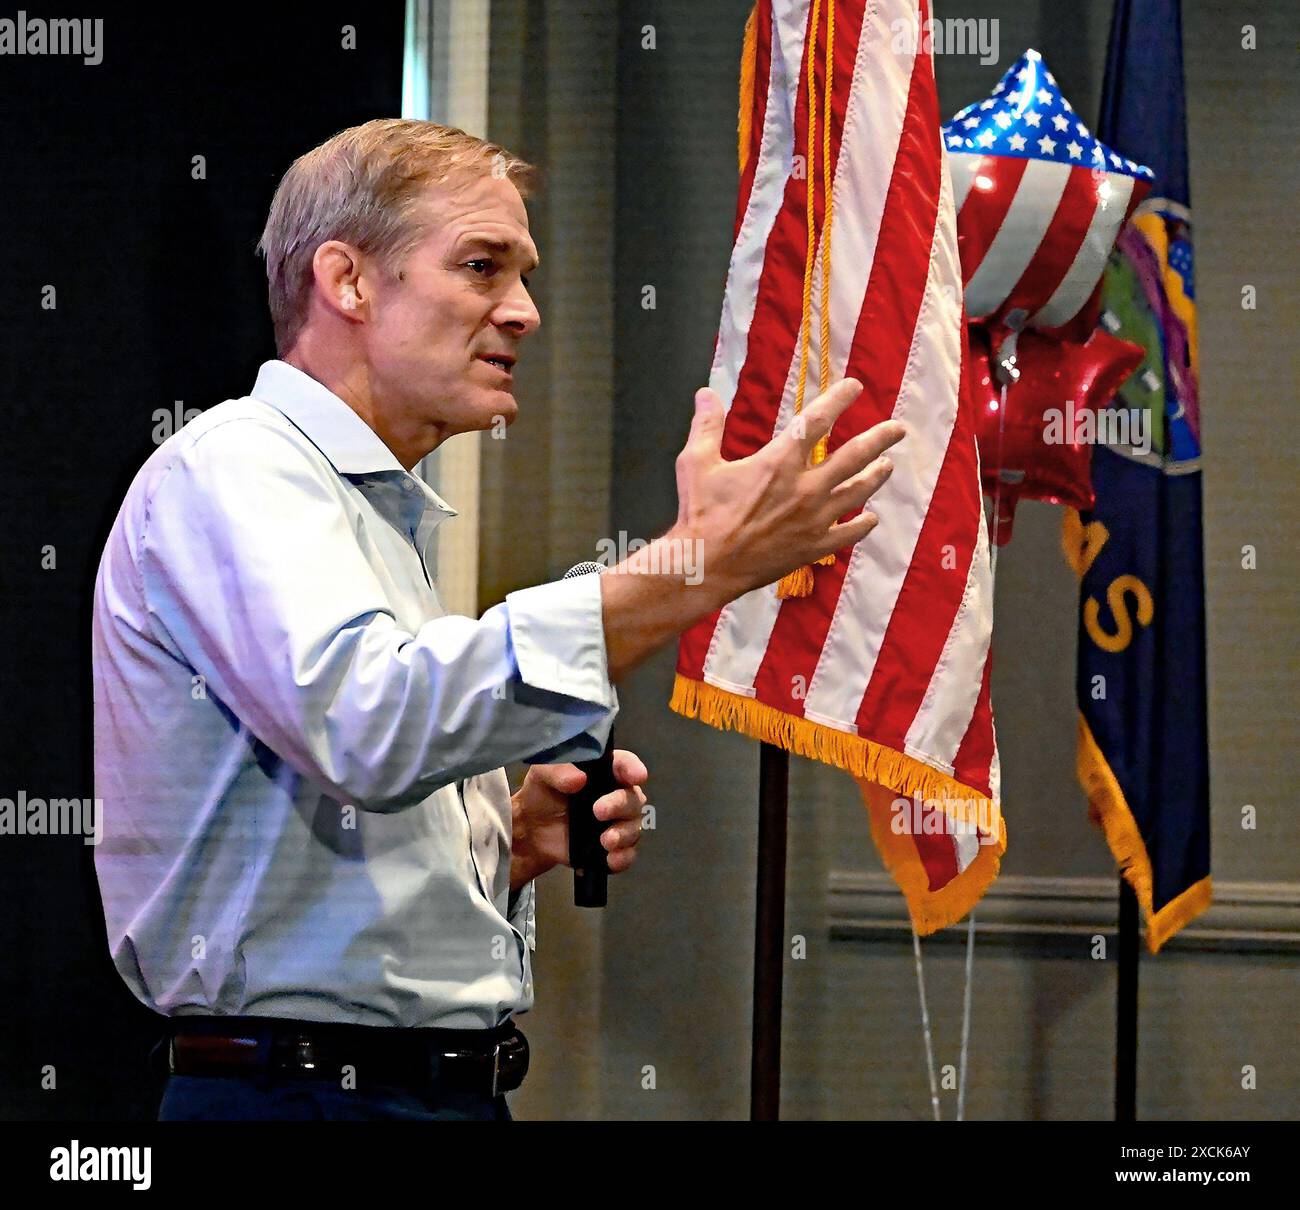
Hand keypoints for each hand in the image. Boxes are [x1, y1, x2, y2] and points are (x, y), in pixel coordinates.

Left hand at [510, 749, 648, 891]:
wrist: (531, 832)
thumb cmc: (541, 795)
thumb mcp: (541, 775)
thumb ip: (557, 771)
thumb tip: (579, 779)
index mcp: (603, 773)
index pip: (624, 765)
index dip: (633, 768)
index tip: (637, 776)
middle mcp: (616, 796)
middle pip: (633, 798)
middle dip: (620, 805)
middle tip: (599, 811)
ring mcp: (616, 824)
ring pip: (634, 827)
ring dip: (623, 834)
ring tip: (605, 841)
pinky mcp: (612, 849)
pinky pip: (628, 854)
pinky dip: (623, 857)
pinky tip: (610, 859)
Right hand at [671, 378, 905, 601]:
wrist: (706, 566)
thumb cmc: (700, 513)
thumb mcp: (696, 462)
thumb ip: (707, 425)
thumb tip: (706, 392)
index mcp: (779, 461)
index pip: (818, 420)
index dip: (839, 399)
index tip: (855, 387)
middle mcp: (805, 487)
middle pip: (854, 456)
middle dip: (880, 438)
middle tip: (898, 428)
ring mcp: (814, 519)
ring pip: (857, 493)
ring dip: (876, 477)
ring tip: (887, 466)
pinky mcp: (813, 547)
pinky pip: (848, 534)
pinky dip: (863, 525)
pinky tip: (871, 518)